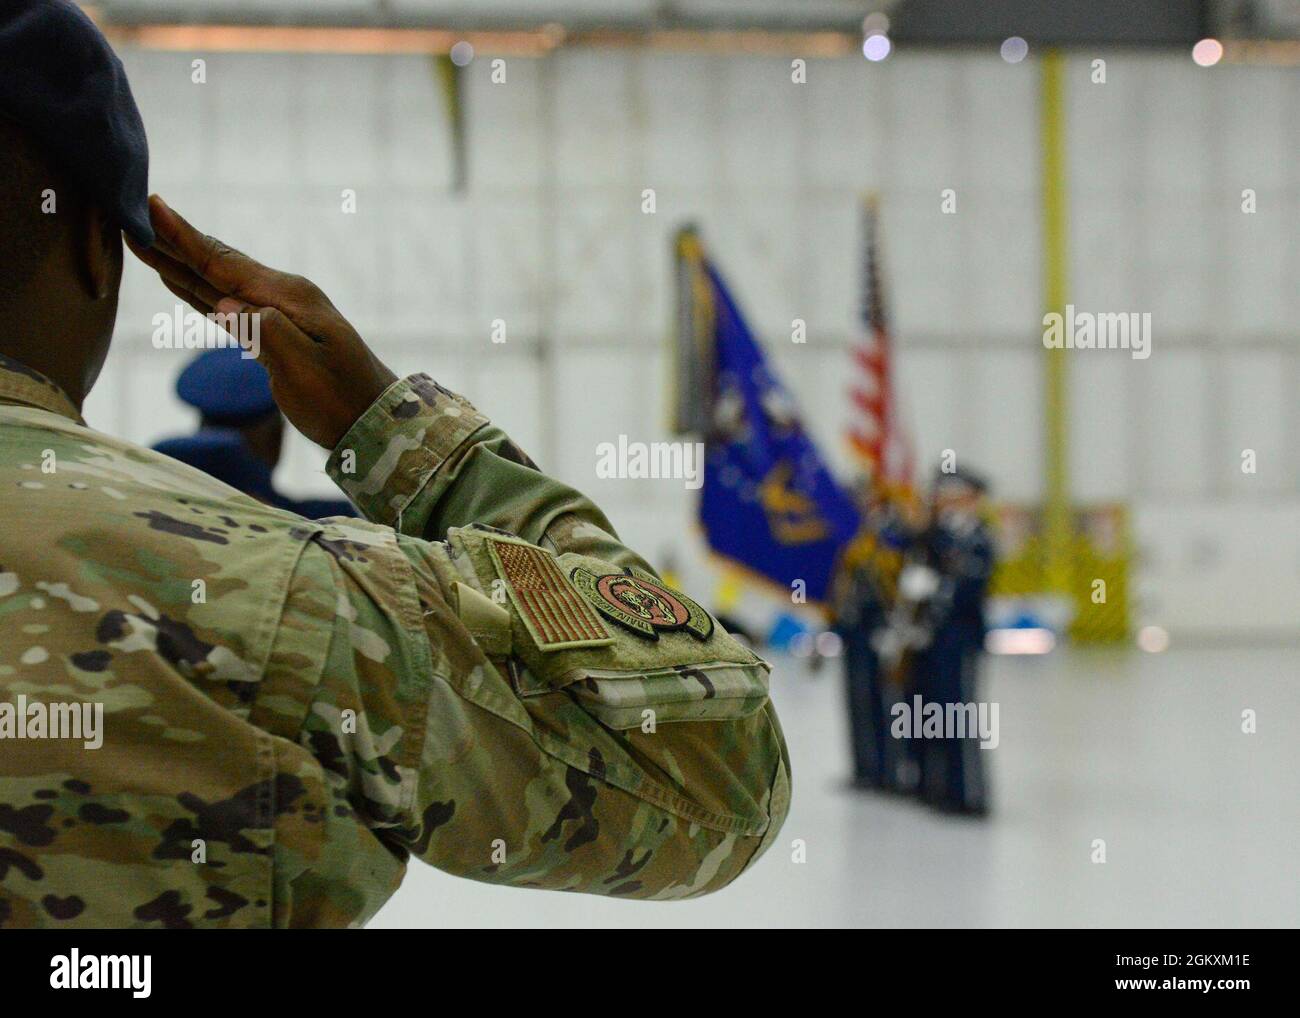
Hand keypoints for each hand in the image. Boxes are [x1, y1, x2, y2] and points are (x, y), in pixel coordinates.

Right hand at [127, 195, 396, 449]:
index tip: (151, 205)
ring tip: (142, 239)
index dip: (185, 237)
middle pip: (214, 264)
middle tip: (129, 214)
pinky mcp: (273, 331)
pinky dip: (197, 289)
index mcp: (287, 297)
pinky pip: (225, 303)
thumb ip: (264, 332)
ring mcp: (277, 312)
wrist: (371, 420)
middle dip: (172, 241)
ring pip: (215, 281)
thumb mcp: (302, 368)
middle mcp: (280, 296)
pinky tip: (178, 280)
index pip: (223, 263)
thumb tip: (224, 305)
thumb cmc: (339, 398)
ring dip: (178, 262)